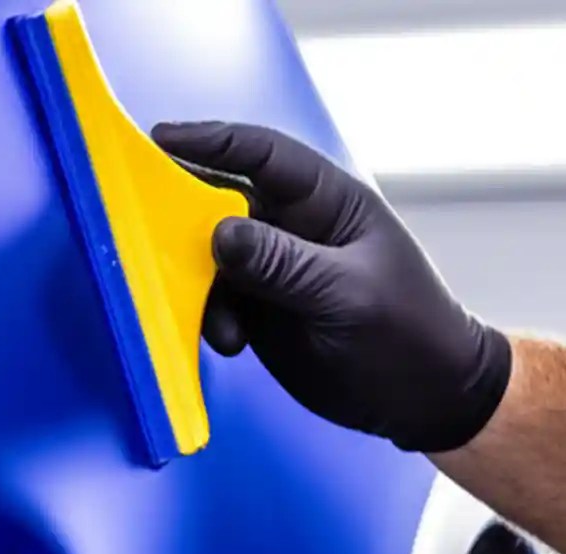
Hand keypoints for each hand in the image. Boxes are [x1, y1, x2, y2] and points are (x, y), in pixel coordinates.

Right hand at [152, 121, 510, 451]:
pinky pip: (214, 299)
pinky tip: (226, 342)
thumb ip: (282, 263)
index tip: (160, 140)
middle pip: (222, 200)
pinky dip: (207, 317)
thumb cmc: (408, 334)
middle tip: (142, 226)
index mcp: (327, 202)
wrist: (423, 401)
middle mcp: (293, 227)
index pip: (262, 155)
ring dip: (197, 284)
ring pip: (210, 256)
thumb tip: (218, 232)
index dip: (211, 142)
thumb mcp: (347, 295)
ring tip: (218, 323)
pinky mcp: (260, 309)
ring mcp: (273, 269)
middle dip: (182, 212)